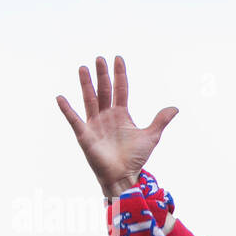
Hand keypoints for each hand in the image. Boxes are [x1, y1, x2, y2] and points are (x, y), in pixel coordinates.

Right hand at [57, 56, 177, 198]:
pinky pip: (74, 120)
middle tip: (100, 58)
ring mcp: (95, 124)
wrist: (124, 176)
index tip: (118, 59)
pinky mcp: (85, 135)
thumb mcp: (151, 136)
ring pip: (90, 100)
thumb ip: (160, 121)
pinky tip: (60, 98)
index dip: (119, 75)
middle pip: (104, 91)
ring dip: (86, 84)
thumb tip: (175, 108)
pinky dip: (67, 109)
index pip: (120, 89)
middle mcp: (106, 116)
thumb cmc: (135, 158)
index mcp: (121, 114)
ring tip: (83, 68)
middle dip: (102, 75)